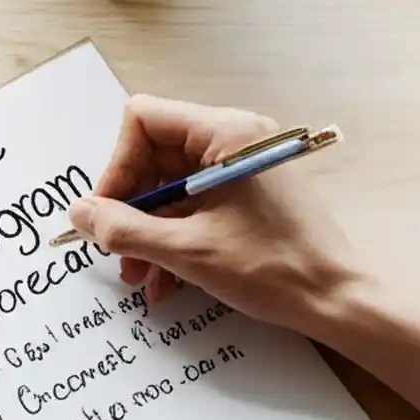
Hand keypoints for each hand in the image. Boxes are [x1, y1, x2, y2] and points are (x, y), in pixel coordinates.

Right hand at [67, 96, 369, 334]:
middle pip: (154, 154)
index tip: (107, 212)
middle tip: (116, 250)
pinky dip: (175, 235)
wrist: (339, 300)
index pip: (143, 120)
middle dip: (130, 207)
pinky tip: (167, 278)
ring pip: (172, 185)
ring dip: (149, 229)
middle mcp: (234, 137)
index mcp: (224, 133)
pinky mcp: (250, 192)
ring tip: (140, 274)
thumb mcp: (187, 251)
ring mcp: (243, 165)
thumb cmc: (276, 269)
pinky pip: (196, 203)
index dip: (117, 166)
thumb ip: (124, 229)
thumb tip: (80, 213)